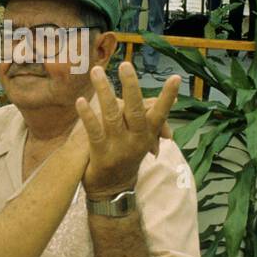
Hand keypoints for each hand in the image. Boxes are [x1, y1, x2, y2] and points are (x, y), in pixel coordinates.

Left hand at [76, 63, 180, 197]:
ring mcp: (118, 147)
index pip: (160, 113)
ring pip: (112, 115)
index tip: (176, 78)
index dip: (167, 96)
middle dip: (131, 86)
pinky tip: (81, 101)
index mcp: (147, 135)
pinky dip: (88, 115)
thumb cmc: (127, 157)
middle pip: (135, 110)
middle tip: (125, 65)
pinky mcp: (100, 153)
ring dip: (104, 92)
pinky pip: (94, 131)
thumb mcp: (144, 141)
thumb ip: (153, 122)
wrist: (112, 190)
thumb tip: (174, 102)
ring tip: (97, 71)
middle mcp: (136, 140)